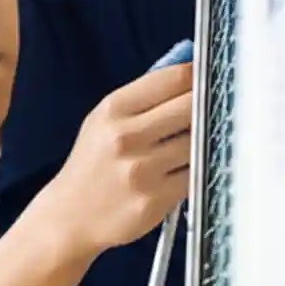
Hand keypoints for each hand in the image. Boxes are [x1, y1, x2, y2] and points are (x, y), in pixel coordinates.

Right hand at [40, 63, 192, 255]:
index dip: (199, 75)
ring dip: (203, 140)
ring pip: (197, 142)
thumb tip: (189, 70)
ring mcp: (141, 170)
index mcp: (113, 109)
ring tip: (194, 142)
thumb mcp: (104, 120)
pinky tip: (185, 169)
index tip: (210, 77)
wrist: (70, 215)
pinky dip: (197, 170)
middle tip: (214, 108)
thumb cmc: (92, 164)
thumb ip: (143, 95)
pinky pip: (195, 175)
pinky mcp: (155, 200)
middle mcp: (126, 137)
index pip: (172, 79)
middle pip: (191, 106)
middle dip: (208, 104)